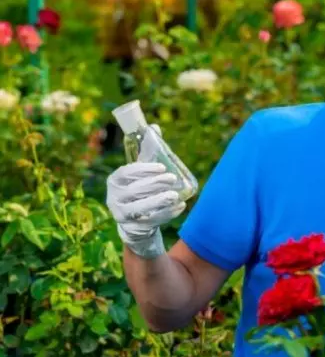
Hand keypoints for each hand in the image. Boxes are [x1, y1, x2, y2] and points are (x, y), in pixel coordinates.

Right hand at [106, 124, 186, 257]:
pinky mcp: (133, 229)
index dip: (143, 170)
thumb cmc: (139, 189)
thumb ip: (146, 152)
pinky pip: (151, 221)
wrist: (135, 220)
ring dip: (159, 201)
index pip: (126, 173)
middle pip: (134, 191)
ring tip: (174, 195)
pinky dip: (166, 214)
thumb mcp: (140, 171)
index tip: (162, 167)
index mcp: (115, 181)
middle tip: (172, 178)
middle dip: (155, 184)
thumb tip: (154, 127)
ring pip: (140, 208)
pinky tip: (180, 206)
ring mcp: (122, 215)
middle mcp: (114, 198)